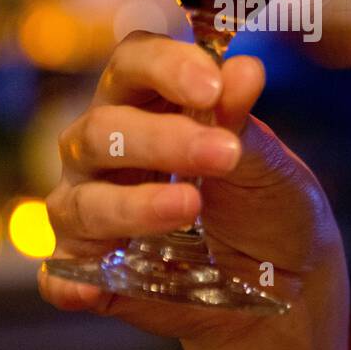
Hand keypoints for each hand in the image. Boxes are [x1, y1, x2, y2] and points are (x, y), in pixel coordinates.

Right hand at [37, 30, 346, 349]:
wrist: (288, 285)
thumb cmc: (269, 206)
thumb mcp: (269, 163)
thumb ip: (243, 121)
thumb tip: (245, 69)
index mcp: (147, 103)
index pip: (132, 62)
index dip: (165, 67)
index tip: (212, 87)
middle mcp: (105, 150)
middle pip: (102, 129)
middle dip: (160, 139)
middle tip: (224, 154)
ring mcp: (90, 211)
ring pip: (80, 201)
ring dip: (133, 204)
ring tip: (190, 208)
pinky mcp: (89, 274)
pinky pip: (62, 276)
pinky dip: (73, 282)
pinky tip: (98, 287)